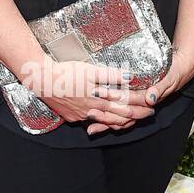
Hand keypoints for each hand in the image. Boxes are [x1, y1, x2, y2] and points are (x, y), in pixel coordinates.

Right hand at [19, 55, 159, 134]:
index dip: (140, 106)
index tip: (152, 106)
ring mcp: (82, 116)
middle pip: (118, 117)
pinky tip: (102, 120)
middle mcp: (93, 111)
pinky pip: (90, 122)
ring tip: (130, 120)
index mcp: (100, 100)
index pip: (126, 105)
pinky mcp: (72, 117)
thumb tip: (130, 77)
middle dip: (135, 116)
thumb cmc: (66, 73)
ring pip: (105, 122)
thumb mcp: (90, 70)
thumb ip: (111, 75)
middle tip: (147, 115)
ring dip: (119, 121)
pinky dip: (100, 121)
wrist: (41, 81)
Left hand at [82, 45, 193, 136]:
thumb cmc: (174, 73)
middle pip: (120, 113)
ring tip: (88, 122)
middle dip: (104, 113)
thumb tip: (150, 99)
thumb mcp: (169, 79)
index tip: (98, 92)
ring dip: (104, 122)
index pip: (128, 101)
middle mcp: (140, 106)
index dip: (114, 98)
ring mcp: (136, 108)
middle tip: (88, 110)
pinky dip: (107, 123)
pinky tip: (93, 126)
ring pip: (119, 120)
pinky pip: (118, 119)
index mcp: (147, 98)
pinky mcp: (132, 107)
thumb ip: (159, 89)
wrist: (179, 73)